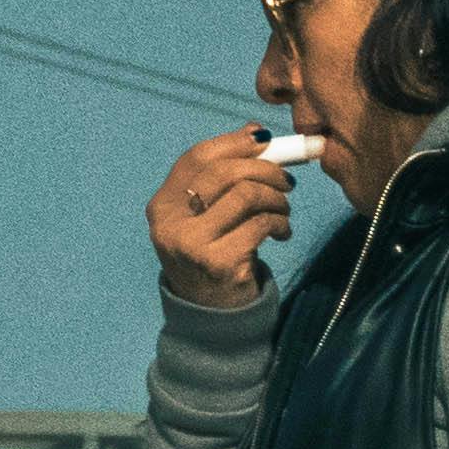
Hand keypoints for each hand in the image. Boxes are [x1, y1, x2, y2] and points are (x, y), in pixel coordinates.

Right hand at [148, 128, 299, 306]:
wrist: (213, 314)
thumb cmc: (214, 254)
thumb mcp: (207, 217)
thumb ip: (223, 180)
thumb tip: (258, 134)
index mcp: (162, 205)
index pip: (196, 158)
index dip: (233, 143)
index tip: (264, 139)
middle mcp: (170, 223)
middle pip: (223, 173)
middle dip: (264, 169)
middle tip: (286, 180)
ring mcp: (192, 244)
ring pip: (245, 196)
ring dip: (276, 198)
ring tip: (283, 210)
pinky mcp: (219, 262)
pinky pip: (260, 224)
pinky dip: (280, 223)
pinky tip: (282, 232)